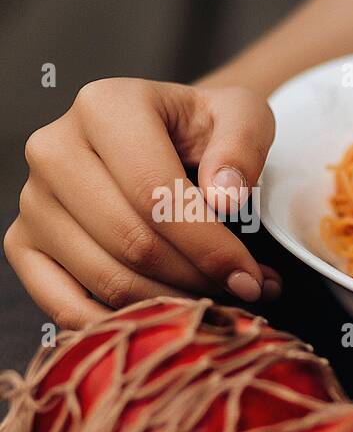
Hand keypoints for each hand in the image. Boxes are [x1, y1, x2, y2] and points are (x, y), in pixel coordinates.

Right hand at [5, 78, 278, 328]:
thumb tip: (225, 199)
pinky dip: (118, 325)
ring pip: (106, 277)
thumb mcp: (244, 117)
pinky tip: (164, 321)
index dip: (209, 247)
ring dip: (171, 304)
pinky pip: (62, 304)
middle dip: (197, 280)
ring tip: (219, 301)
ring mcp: (32, 200)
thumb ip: (243, 148)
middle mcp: (54, 149)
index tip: (251, 279)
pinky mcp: (23, 242)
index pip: (155, 194)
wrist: (167, 136)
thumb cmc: (208, 130)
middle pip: (132, 242)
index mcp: (104, 106)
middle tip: (243, 293)